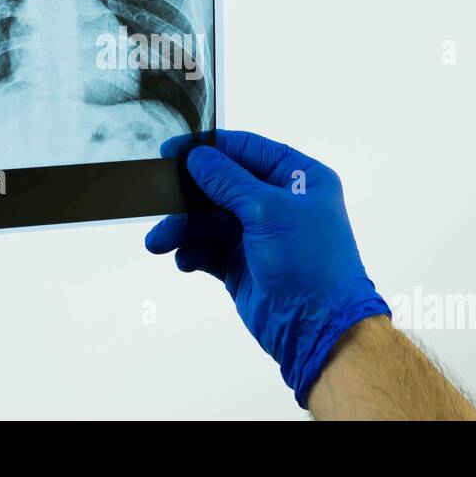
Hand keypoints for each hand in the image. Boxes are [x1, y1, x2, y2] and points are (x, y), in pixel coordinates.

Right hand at [147, 130, 389, 406]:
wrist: (316, 328)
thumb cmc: (310, 263)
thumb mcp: (268, 210)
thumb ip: (228, 181)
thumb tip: (198, 157)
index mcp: (300, 179)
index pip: (249, 150)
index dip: (211, 148)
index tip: (174, 149)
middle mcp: (280, 204)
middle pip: (223, 186)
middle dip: (189, 196)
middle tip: (160, 197)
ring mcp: (260, 235)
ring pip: (210, 220)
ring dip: (183, 229)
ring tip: (159, 242)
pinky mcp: (242, 265)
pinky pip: (208, 249)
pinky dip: (192, 252)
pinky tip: (184, 260)